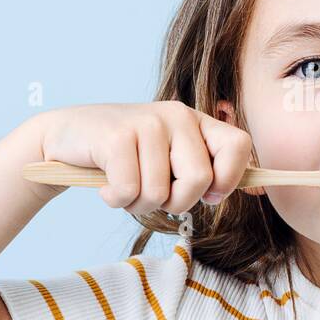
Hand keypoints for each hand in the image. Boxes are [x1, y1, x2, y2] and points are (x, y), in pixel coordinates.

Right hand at [34, 101, 255, 214]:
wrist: (67, 139)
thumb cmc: (126, 158)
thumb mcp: (169, 160)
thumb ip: (205, 171)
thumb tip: (252, 190)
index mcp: (197, 122)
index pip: (239, 146)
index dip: (228, 179)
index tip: (209, 194)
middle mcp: (178, 115)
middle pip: (200, 180)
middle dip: (176, 203)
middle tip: (154, 194)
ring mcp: (148, 122)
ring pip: (161, 193)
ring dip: (138, 203)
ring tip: (123, 184)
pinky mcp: (117, 135)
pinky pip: (129, 191)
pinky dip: (115, 199)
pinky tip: (105, 184)